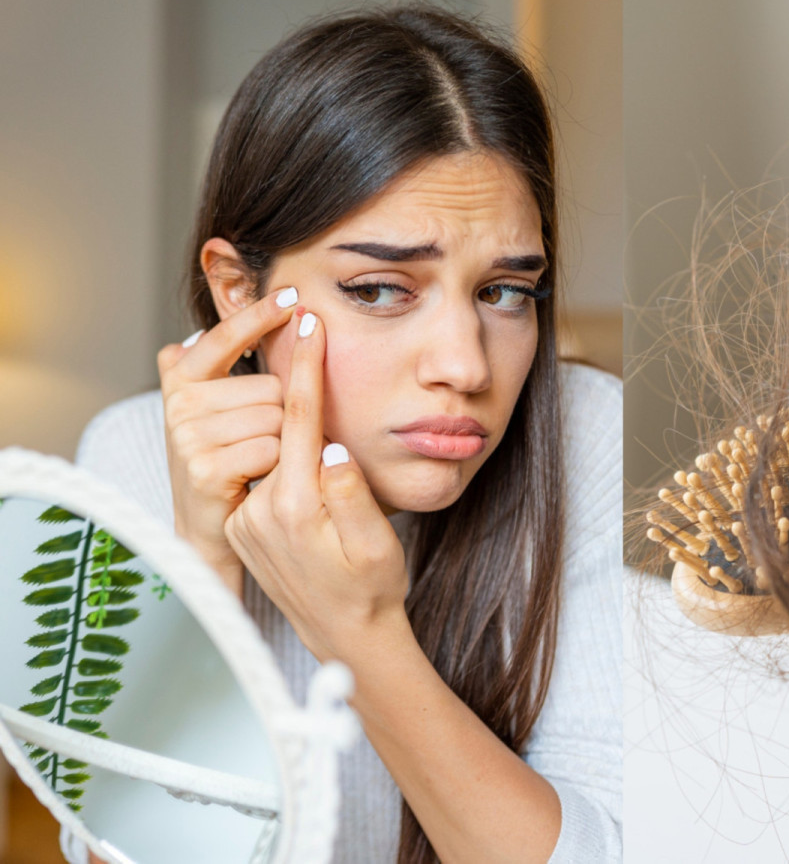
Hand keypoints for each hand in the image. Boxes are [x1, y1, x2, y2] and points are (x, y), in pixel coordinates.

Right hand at [156, 287, 298, 593]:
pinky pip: (271, 448)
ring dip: (282, 441)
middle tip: (260, 442)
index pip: (224, 337)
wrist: (210, 531)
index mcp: (181, 380)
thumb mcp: (216, 413)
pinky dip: (278, 465)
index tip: (293, 296)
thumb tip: (197, 331)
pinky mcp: (204, 467)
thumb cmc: (225, 464)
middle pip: (270, 386)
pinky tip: (258, 478)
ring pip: (276, 417)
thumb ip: (213, 370)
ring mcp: (188, 435)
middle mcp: (179, 403)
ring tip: (258, 461)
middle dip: (282, 413)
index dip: (257, 315)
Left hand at [223, 308, 409, 662]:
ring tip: (304, 391)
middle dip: (291, 381)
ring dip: (287, 420)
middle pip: (276, 426)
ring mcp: (247, 520)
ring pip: (270, 450)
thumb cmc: (372, 588)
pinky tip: (299, 450)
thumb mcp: (376, 543)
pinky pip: (266, 475)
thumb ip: (351, 493)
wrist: (345, 634)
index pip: (298, 419)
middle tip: (302, 332)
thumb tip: (331, 447)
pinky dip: (280, 454)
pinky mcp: (243, 526)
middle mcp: (261, 511)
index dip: (304, 367)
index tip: (307, 323)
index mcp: (296, 508)